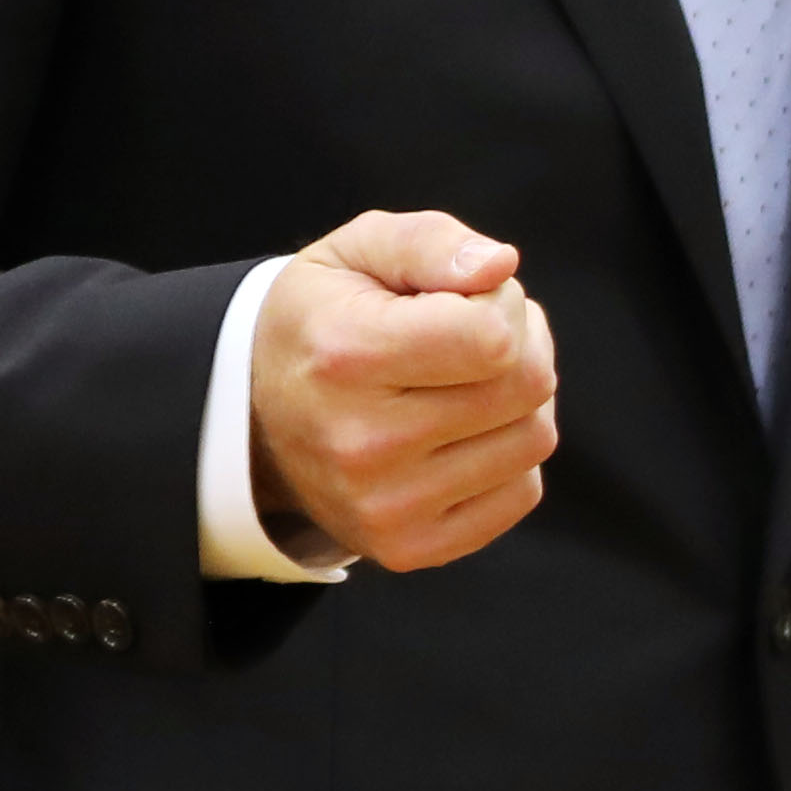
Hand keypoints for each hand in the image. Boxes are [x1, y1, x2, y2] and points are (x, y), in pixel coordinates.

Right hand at [248, 212, 559, 570]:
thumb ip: (431, 243)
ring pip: (534, 438)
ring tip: (466, 380)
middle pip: (527, 386)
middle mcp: (361, 442)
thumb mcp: (358, 253)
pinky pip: (521, 492)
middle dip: (521, 345)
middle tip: (475, 333)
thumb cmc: (324, 321)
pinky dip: (508, 454)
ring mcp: (385, 506)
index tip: (464, 300)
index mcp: (346, 356)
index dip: (500, 305)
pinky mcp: (410, 548)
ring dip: (522, 399)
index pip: (494, 338)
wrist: (256, 417)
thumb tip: (501, 265)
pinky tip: (461, 432)